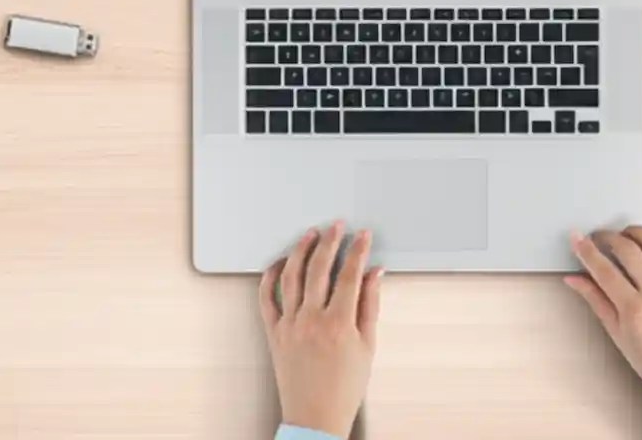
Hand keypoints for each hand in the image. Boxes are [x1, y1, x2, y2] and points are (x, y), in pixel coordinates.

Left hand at [259, 222, 382, 437]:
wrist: (315, 415)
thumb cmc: (345, 387)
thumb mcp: (368, 346)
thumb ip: (370, 306)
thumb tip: (374, 274)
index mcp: (339, 324)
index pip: (350, 276)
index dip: (357, 251)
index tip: (362, 236)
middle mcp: (312, 320)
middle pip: (319, 269)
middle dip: (330, 242)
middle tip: (336, 226)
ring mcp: (289, 324)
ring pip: (292, 276)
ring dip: (301, 250)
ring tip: (310, 235)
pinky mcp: (273, 332)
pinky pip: (266, 297)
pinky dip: (271, 276)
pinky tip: (280, 262)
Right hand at [568, 226, 641, 417]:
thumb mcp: (617, 333)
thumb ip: (596, 300)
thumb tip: (574, 279)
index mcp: (634, 309)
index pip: (603, 269)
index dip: (585, 250)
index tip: (576, 238)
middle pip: (629, 249)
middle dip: (608, 237)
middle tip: (597, 237)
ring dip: (636, 233)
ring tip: (624, 236)